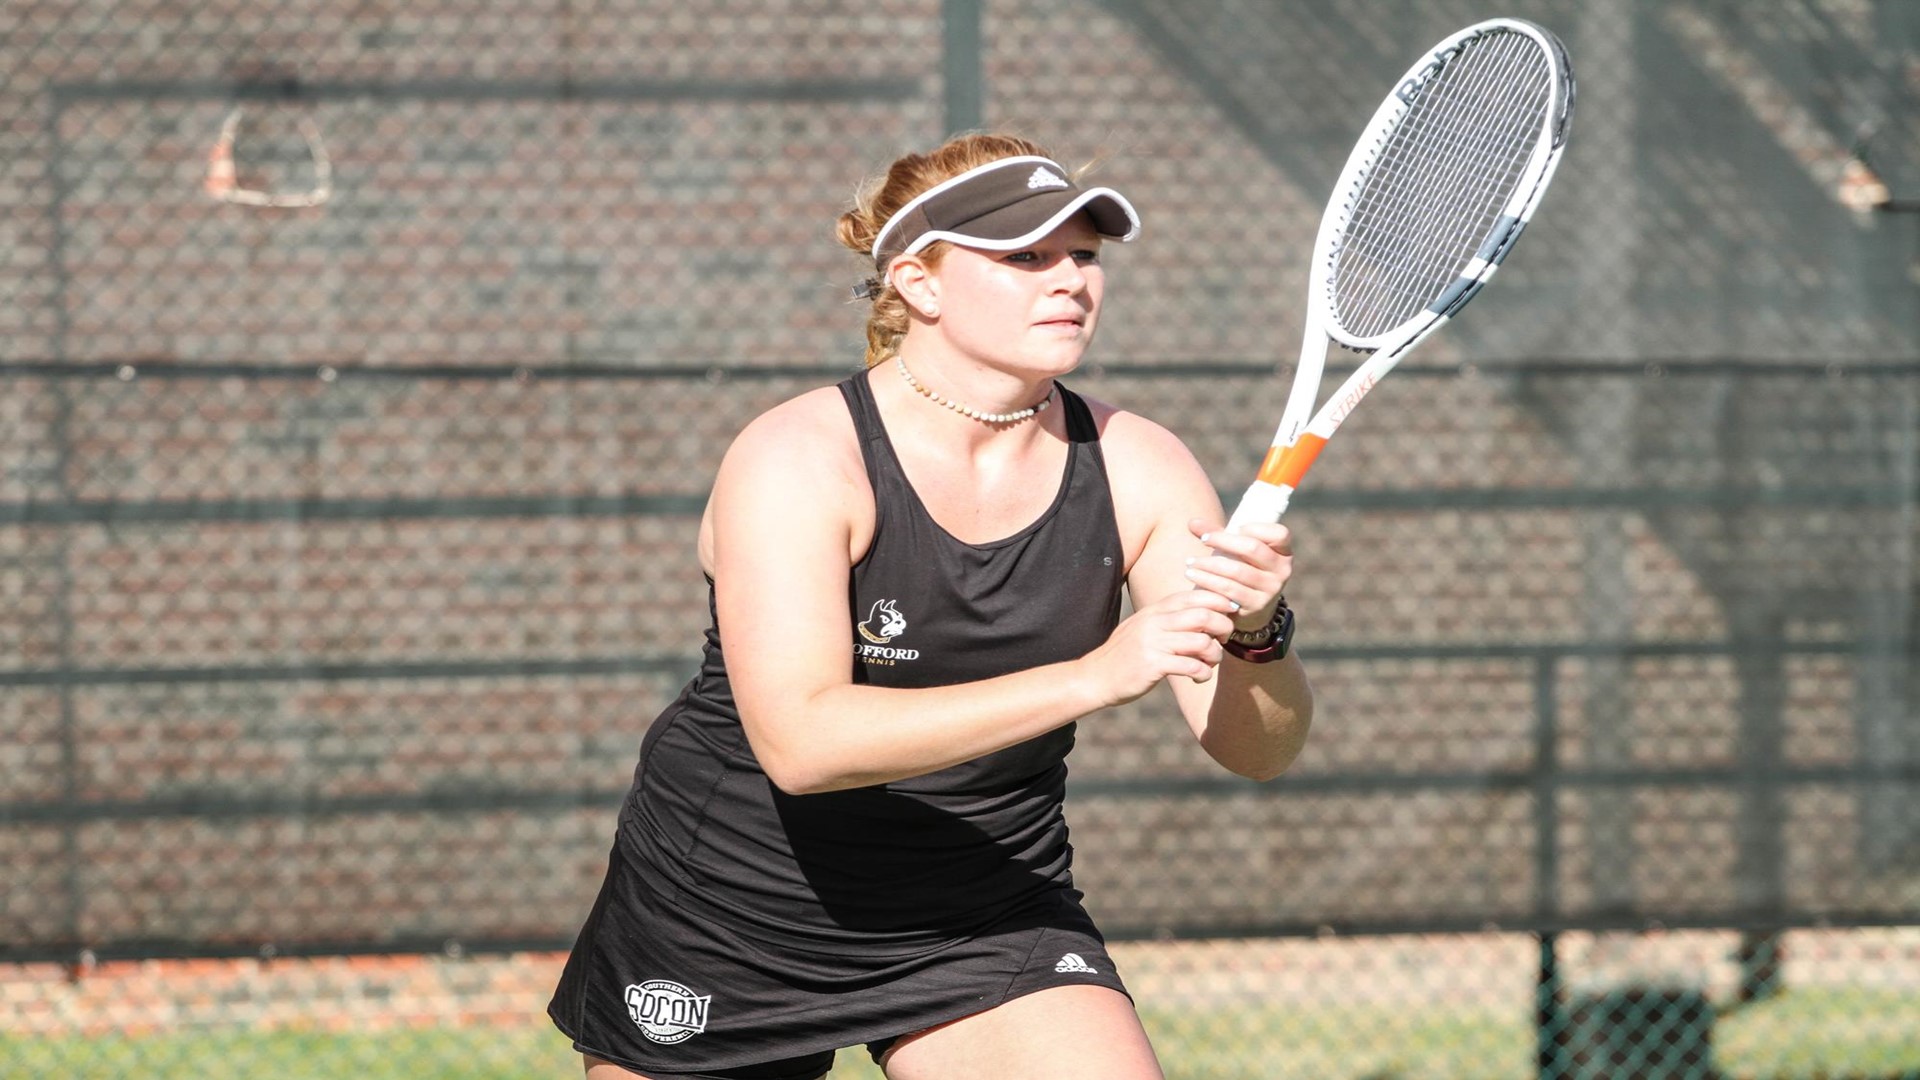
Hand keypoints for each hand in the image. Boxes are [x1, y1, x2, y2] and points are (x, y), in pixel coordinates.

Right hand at [1080, 588, 1239, 706]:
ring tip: (1210, 663)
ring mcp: (1153, 643)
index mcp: (1155, 610)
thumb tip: (1203, 613)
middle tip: (1224, 639)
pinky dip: (1203, 673)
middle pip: (1203, 615)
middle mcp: (1155, 622)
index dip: (1219, 601)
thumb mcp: (1143, 628)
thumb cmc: (1125, 655)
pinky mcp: (1153, 665)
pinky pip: (1191, 666)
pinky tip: (1199, 677)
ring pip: (1201, 642)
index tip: (1230, 613)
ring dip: (1215, 654)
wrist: (1095, 677)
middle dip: (1223, 627)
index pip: (1194, 595)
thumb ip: (1168, 618)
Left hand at [1183, 518, 1293, 634]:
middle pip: (1253, 548)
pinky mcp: (1256, 605)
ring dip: (1209, 564)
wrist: (1249, 608)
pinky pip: (1229, 589)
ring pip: (1237, 570)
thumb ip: (1216, 534)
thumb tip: (1192, 522)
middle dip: (1224, 541)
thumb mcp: (1235, 551)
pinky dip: (1208, 581)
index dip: (1257, 528)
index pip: (1280, 534)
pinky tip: (1195, 576)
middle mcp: (1282, 570)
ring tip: (1191, 562)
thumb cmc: (1242, 569)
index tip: (1235, 528)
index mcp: (1283, 552)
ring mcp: (1271, 589)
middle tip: (1203, 540)